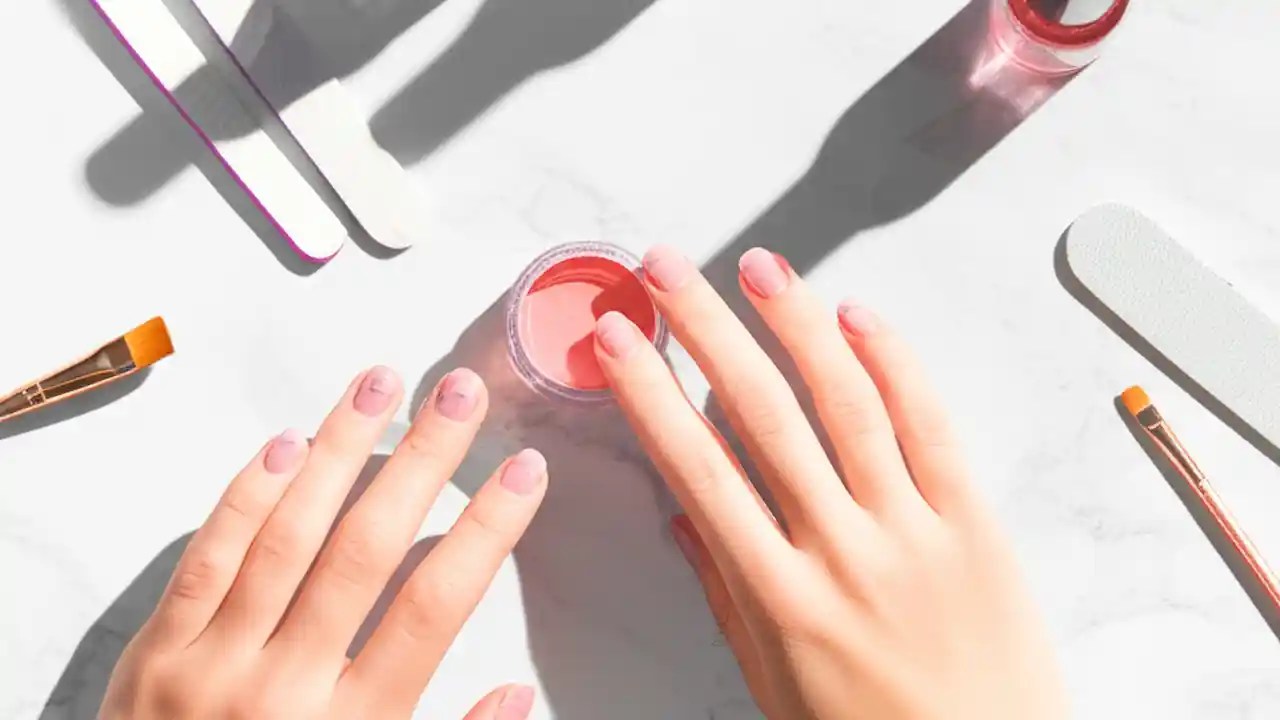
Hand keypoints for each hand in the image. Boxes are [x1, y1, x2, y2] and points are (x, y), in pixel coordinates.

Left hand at [101, 367, 546, 719]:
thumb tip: (517, 692)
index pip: (433, 607)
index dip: (485, 531)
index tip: (522, 472)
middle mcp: (286, 688)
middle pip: (366, 551)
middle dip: (422, 462)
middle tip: (458, 395)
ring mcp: (215, 664)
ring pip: (288, 535)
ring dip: (340, 450)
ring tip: (381, 385)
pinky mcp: (158, 651)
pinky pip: (208, 558)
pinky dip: (248, 496)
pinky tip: (289, 443)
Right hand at [595, 246, 1067, 719]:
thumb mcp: (773, 682)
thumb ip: (725, 592)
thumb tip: (683, 514)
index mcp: (780, 597)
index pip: (699, 470)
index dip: (651, 394)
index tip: (617, 341)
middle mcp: (842, 553)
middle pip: (763, 416)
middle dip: (705, 330)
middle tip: (665, 272)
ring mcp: (913, 532)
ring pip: (848, 404)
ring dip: (796, 323)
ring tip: (756, 267)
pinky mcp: (975, 523)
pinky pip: (932, 426)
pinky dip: (894, 363)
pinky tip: (856, 317)